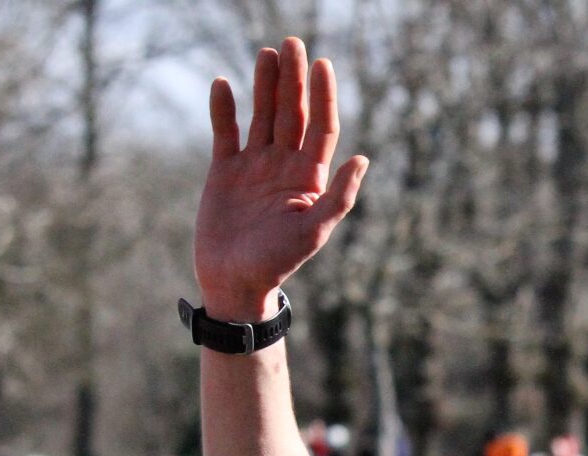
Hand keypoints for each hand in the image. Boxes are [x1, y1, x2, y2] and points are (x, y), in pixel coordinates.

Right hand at [195, 38, 367, 320]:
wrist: (235, 281)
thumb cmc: (278, 262)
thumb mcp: (314, 231)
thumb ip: (339, 196)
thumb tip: (363, 158)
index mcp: (310, 178)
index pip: (320, 127)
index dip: (323, 96)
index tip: (323, 64)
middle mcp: (285, 166)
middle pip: (292, 113)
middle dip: (294, 79)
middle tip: (293, 43)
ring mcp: (254, 166)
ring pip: (262, 116)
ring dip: (265, 85)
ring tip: (268, 53)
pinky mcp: (225, 171)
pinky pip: (225, 132)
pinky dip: (224, 109)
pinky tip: (223, 84)